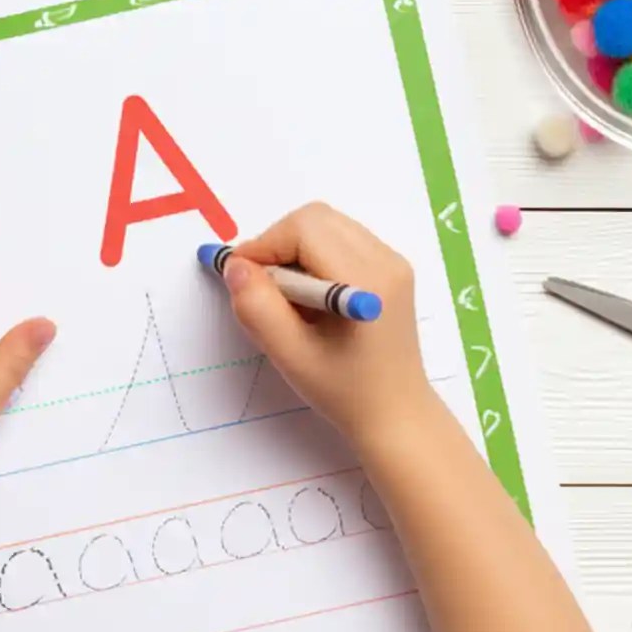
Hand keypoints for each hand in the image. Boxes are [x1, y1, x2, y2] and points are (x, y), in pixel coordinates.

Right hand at [222, 203, 431, 439]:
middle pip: (317, 218)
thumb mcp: (291, 355)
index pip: (305, 229)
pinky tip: (311, 296)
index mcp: (367, 281)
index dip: (264, 244)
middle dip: (279, 243)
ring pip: (328, 226)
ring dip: (296, 249)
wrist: (395, 413)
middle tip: (262, 285)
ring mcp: (392, 262)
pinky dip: (315, 256)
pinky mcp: (390, 269)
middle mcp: (386, 260)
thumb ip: (258, 307)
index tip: (241, 278)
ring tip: (287, 296)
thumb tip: (235, 266)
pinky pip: (342, 240)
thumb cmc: (344, 391)